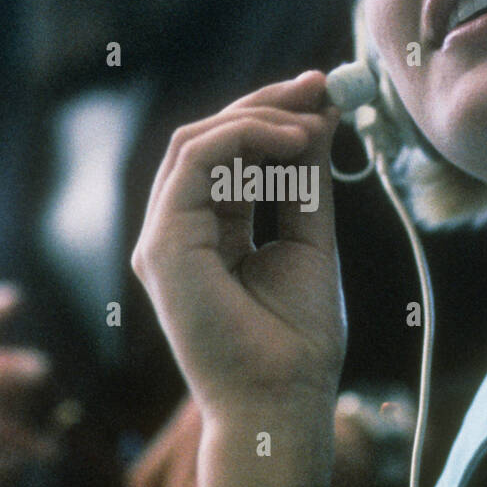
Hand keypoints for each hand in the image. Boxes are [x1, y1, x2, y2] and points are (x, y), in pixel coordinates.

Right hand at [132, 72, 345, 486]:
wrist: (283, 401)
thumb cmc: (296, 340)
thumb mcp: (309, 240)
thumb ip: (304, 182)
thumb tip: (317, 117)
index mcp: (209, 234)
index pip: (230, 156)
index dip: (273, 116)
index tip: (324, 93)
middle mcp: (178, 232)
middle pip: (208, 140)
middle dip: (266, 104)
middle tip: (321, 85)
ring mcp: (163, 238)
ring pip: (195, 141)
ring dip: (258, 116)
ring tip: (313, 118)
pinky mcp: (162, 245)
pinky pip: (194, 162)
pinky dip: (243, 137)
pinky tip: (291, 139)